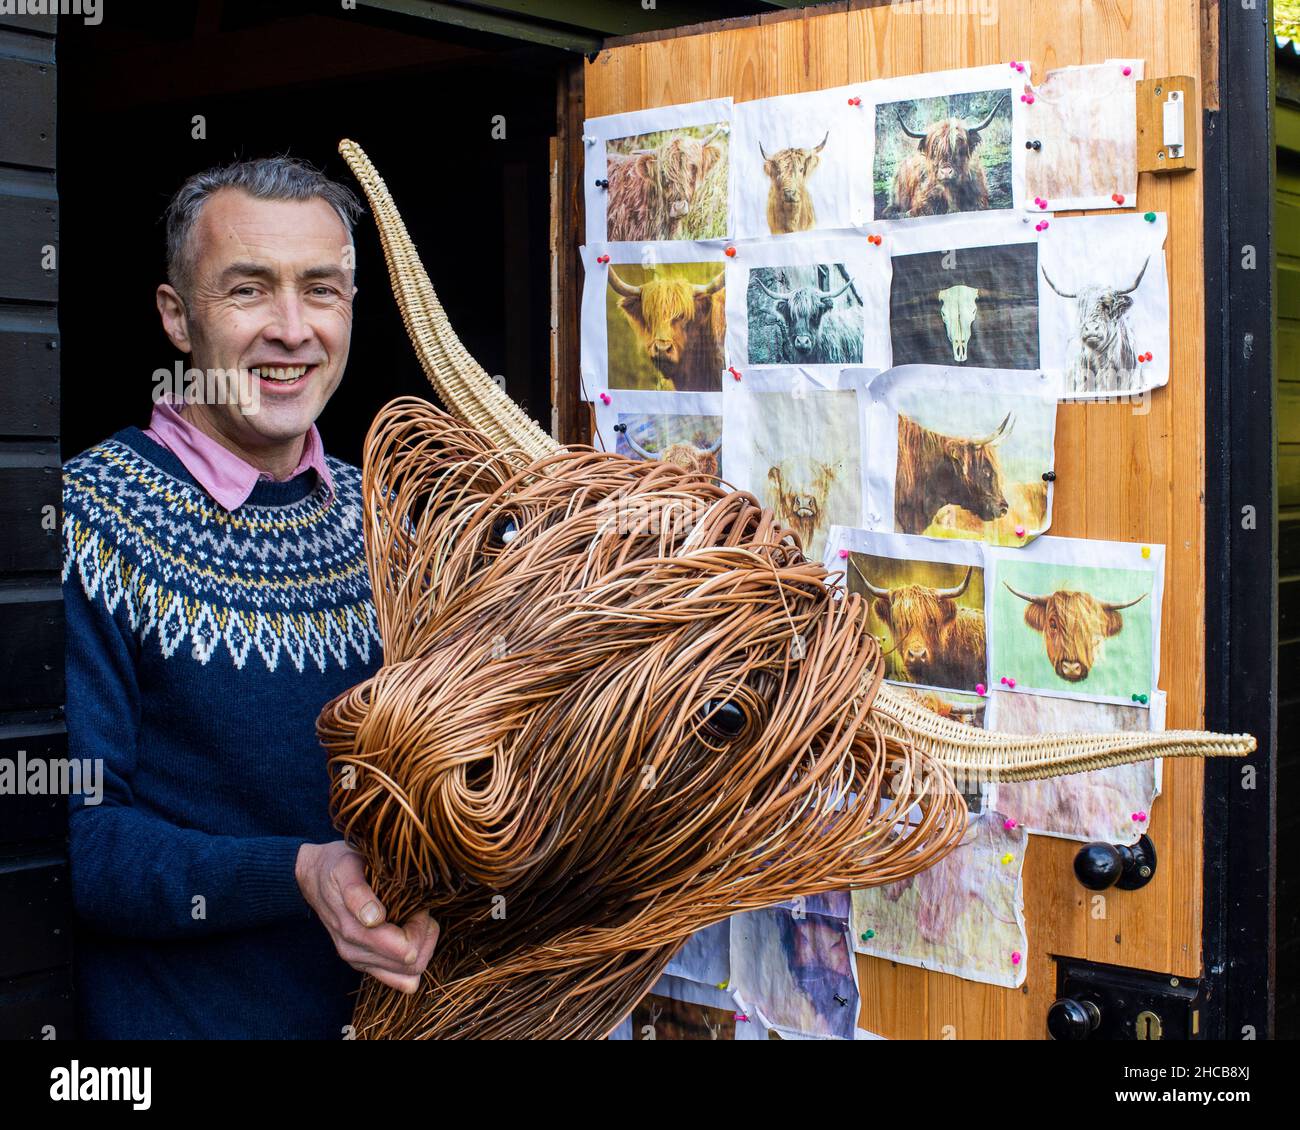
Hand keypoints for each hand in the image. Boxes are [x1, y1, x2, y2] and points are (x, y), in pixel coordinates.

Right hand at [296, 841, 438, 993]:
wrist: (315, 877)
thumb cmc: (337, 867)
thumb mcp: (347, 868)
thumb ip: (358, 893)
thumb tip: (374, 918)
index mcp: (353, 932)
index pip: (405, 952)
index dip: (420, 928)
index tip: (418, 906)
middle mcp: (355, 953)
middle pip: (411, 966)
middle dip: (424, 938)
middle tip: (421, 911)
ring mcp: (359, 961)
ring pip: (409, 975)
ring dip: (421, 948)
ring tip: (417, 919)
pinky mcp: (364, 963)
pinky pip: (399, 978)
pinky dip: (414, 958)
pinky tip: (411, 933)